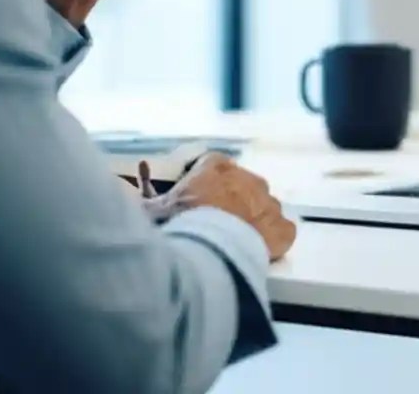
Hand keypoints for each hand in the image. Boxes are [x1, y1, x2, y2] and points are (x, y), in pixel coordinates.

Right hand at [152, 153, 296, 260]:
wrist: (208, 249)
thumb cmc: (180, 224)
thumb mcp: (154, 208)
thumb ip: (147, 199)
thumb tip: (136, 197)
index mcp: (217, 167)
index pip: (214, 166)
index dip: (206, 186)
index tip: (199, 202)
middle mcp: (247, 179)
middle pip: (242, 187)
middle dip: (232, 204)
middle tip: (216, 227)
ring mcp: (268, 203)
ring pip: (263, 209)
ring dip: (253, 222)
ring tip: (236, 244)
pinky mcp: (282, 227)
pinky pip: (282, 231)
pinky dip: (273, 241)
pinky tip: (259, 253)